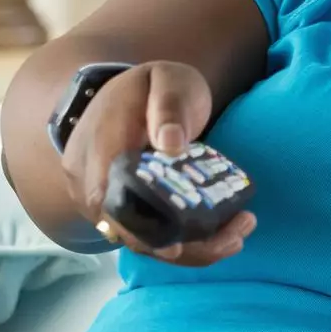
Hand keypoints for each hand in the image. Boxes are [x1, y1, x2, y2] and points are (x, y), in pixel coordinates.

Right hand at [63, 60, 255, 265]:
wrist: (124, 98)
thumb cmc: (150, 87)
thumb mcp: (165, 81)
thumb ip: (168, 107)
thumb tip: (171, 143)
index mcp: (100, 147)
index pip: (107, 198)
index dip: (136, 229)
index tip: (174, 247)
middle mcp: (92, 181)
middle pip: (128, 231)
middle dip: (182, 246)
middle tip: (237, 236)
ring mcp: (104, 200)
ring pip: (141, 241)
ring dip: (190, 250)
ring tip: (238, 236)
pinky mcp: (123, 210)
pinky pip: (149, 237)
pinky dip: (185, 244)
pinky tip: (224, 237)